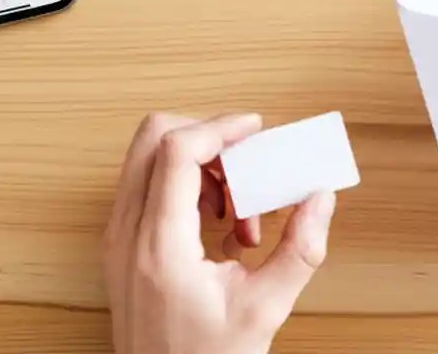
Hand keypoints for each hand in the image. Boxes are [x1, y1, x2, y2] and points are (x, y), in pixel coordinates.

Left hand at [103, 113, 335, 353]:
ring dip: (199, 164)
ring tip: (239, 209)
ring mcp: (118, 238)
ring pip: (148, 158)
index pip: (177, 152)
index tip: (254, 128)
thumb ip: (299, 250)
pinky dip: (186, 186)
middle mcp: (127, 234)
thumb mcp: (264, 310)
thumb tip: (320, 200)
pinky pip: (148, 186)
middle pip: (152, 138)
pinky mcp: (121, 244)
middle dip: (207, 136)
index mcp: (160, 248)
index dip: (220, 127)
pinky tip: (219, 225)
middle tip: (248, 160)